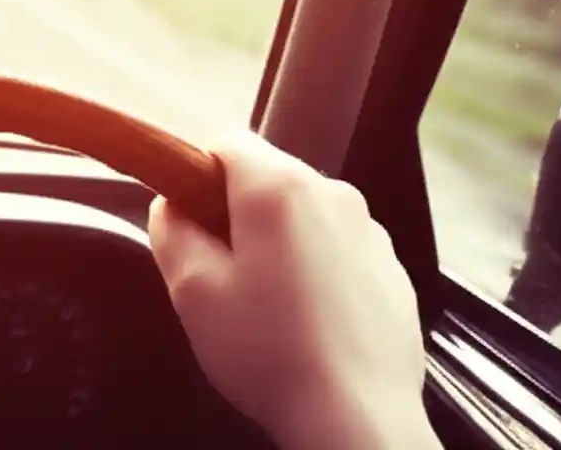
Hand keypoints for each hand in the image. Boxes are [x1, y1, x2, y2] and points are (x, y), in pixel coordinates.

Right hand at [149, 133, 438, 448]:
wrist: (357, 418)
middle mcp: (333, 194)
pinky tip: (304, 323)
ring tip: (264, 308)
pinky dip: (313, 272)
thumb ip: (170, 230)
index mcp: (279, 188)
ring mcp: (369, 231)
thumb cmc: (272, 354)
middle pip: (264, 179)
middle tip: (217, 275)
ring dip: (276, 244)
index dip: (193, 175)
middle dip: (234, 215)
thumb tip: (170, 206)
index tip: (186, 221)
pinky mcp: (390, 268)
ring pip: (301, 217)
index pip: (223, 141)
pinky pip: (335, 250)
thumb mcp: (192, 290)